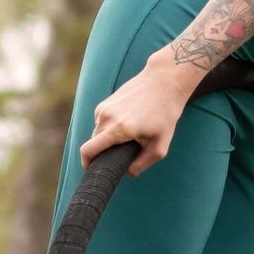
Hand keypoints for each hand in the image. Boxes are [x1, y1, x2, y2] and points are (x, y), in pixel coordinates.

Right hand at [80, 61, 193, 176]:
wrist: (164, 81)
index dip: (87, 165)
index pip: (88, 151)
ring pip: (98, 134)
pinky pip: (102, 123)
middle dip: (105, 152)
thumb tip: (126, 172)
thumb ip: (141, 164)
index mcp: (119, 129)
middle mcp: (106, 117)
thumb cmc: (165, 114)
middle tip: (126, 152)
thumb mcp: (160, 146)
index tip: (94, 172)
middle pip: (94, 145)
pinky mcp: (105, 103)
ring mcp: (103, 108)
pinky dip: (112, 128)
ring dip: (110, 139)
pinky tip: (130, 122)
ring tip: (133, 133)